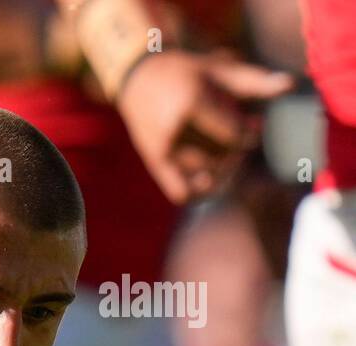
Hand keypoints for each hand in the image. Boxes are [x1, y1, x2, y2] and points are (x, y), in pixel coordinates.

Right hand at [116, 49, 292, 203]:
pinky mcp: (154, 162)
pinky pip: (181, 192)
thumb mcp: (219, 70)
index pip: (233, 135)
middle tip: (240, 142)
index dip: (249, 136)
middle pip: (219, 158)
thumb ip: (254, 80)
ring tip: (225, 157)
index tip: (254, 126)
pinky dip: (199, 192)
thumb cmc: (187, 70)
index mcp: (191, 104)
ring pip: (203, 176)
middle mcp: (173, 131)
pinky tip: (209, 180)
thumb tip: (291, 85)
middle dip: (235, 153)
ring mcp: (162, 149)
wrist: (138, 78)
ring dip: (221, 170)